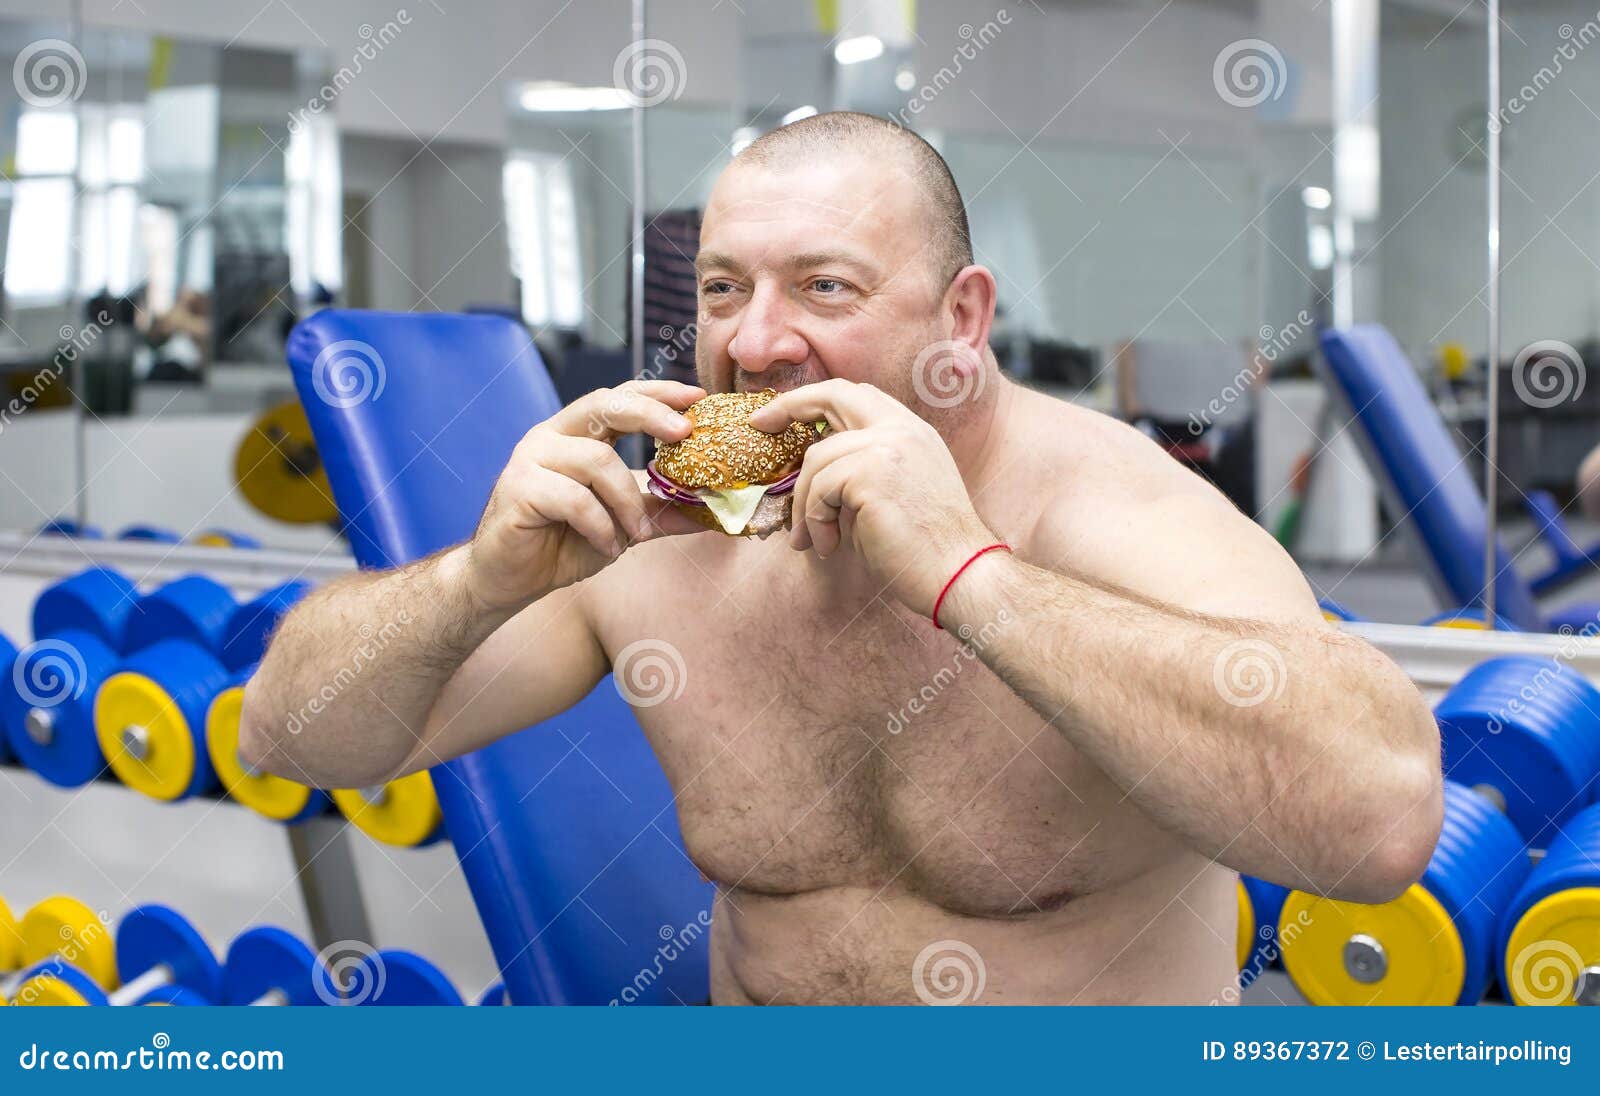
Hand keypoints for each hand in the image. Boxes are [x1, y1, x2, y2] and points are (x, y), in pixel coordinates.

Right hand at [464, 380, 709, 610]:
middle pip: (604, 405)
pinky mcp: (518, 489)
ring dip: (627, 501)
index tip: (697, 396)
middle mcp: (551, 436)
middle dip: (650, 415)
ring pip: (596, 459)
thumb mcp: (624, 525)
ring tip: (636, 536)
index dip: (658, 393)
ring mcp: (530, 459)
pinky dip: (600, 525)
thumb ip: (661, 511)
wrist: (510, 580)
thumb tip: (713, 509)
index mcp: (576, 434)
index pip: (620, 397)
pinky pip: (573, 498)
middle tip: (685, 434)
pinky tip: (607, 548)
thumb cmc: (564, 544)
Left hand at [748, 379, 996, 616]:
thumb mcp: (890, 495)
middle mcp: (903, 429)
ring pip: (817, 459)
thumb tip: (808, 475)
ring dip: (805, 504)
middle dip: (789, 406)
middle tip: (759, 426)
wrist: (959, 576)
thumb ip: (857, 472)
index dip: (814, 399)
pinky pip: (819, 491)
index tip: (780, 415)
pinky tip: (830, 546)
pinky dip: (815, 522)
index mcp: (912, 431)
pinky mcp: (872, 474)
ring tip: (813, 540)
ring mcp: (889, 446)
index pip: (856, 394)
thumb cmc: (924, 549)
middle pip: (835, 395)